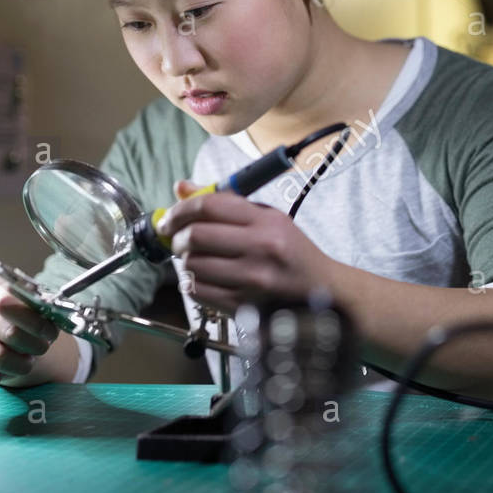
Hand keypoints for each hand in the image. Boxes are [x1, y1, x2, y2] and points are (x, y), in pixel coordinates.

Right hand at [0, 280, 60, 386]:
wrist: (12, 342)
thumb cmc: (28, 325)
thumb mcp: (40, 314)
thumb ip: (44, 313)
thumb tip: (49, 319)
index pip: (7, 303)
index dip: (33, 323)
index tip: (48, 334)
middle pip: (7, 333)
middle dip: (32, 347)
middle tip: (39, 350)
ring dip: (18, 365)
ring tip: (25, 362)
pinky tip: (0, 374)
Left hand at [156, 179, 332, 313]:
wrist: (323, 290)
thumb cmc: (292, 252)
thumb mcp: (268, 218)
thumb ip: (225, 204)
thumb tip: (181, 188)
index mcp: (267, 221)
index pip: (210, 206)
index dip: (180, 209)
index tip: (169, 218)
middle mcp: (261, 247)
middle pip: (196, 235)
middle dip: (176, 237)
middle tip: (177, 240)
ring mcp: (253, 279)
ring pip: (193, 264)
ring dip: (185, 261)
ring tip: (195, 259)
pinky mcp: (245, 304)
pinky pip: (198, 290)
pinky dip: (191, 282)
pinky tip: (202, 278)